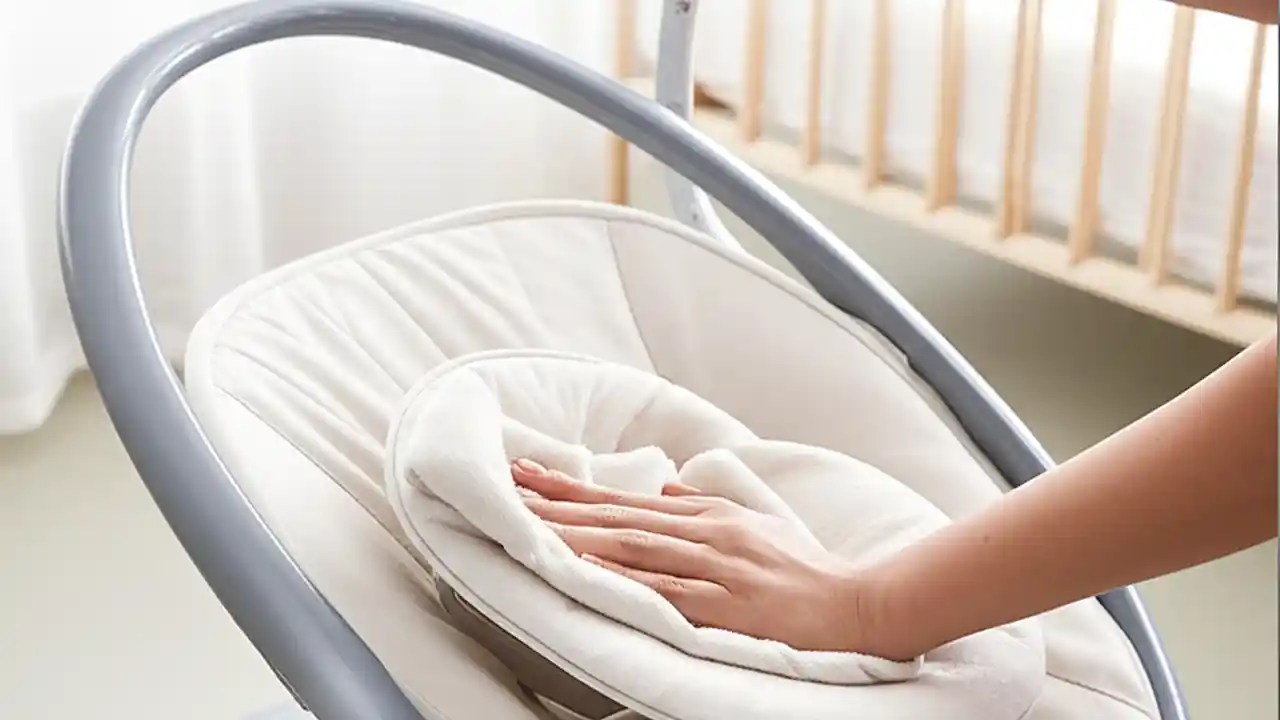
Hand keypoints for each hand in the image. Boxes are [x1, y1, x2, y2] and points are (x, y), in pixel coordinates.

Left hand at [511, 459, 902, 658]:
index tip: (529, 475)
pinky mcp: (728, 602)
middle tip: (509, 486)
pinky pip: (668, 587)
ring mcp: (716, 565)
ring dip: (580, 532)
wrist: (855, 602)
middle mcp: (706, 531)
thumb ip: (704, 507)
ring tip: (531, 521)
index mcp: (707, 515)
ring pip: (634, 544)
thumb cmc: (802, 568)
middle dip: (561, 502)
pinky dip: (626, 574)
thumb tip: (662, 488)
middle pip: (619, 515)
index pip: (626, 499)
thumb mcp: (752, 523)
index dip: (574, 488)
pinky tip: (589, 565)